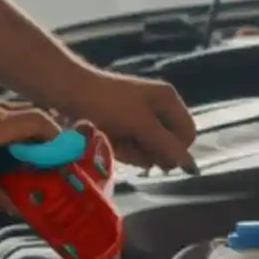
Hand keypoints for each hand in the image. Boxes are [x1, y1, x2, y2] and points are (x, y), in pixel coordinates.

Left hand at [61, 71, 197, 172]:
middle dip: (150, 151)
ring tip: (114, 140)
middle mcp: (159, 108)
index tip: (157, 158)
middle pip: (168, 145)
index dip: (176, 150)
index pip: (188, 136)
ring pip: (149, 151)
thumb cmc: (107, 104)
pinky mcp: (124, 127)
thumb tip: (190, 165)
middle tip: (129, 143)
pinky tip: (108, 140)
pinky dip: (121, 149)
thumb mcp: (141, 125)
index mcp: (169, 100)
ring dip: (133, 152)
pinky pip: (132, 149)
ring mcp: (141, 119)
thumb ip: (167, 145)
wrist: (68, 93)